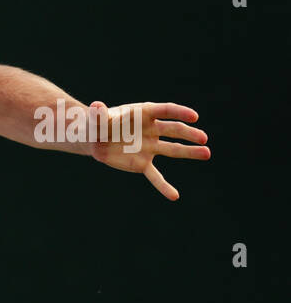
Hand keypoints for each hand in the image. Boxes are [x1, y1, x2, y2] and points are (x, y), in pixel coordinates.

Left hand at [86, 100, 210, 200]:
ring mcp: (149, 147)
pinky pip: (155, 176)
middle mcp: (152, 129)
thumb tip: (95, 106)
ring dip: (189, 152)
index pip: (166, 110)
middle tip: (203, 139)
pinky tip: (174, 196)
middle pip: (174, 130)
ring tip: (207, 153)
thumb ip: (99, 114)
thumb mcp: (97, 118)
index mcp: (144, 113)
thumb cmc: (98, 124)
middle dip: (188, 134)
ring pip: (172, 149)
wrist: (94, 139)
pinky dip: (163, 186)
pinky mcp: (142, 163)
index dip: (180, 113)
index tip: (194, 117)